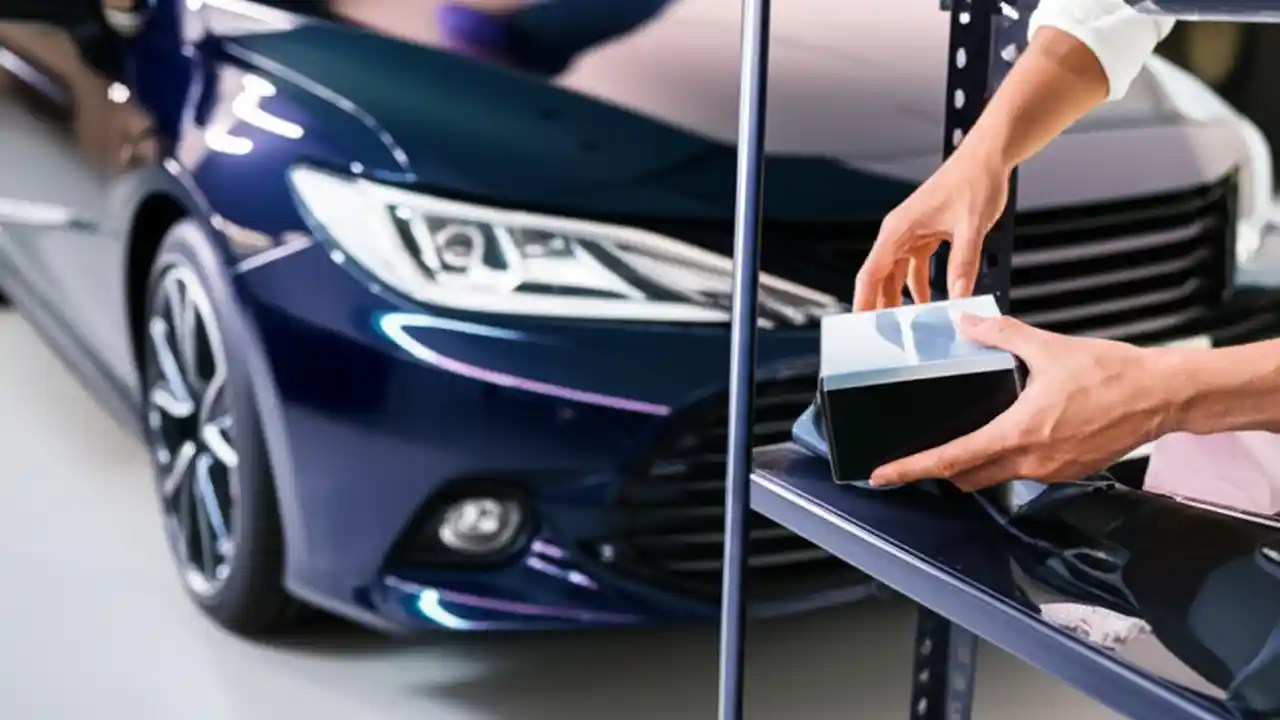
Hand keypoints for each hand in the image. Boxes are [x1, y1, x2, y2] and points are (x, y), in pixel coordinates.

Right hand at [853, 146, 1010, 311]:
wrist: (987, 158)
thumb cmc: (974, 181)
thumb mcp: (971, 225)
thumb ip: (963, 262)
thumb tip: (959, 296)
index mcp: (899, 229)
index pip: (871, 272)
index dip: (863, 300)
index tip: (860, 326)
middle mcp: (899, 233)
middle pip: (880, 278)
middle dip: (880, 306)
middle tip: (884, 336)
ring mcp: (912, 235)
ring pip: (896, 275)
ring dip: (900, 299)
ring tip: (905, 327)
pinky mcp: (926, 236)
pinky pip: (916, 268)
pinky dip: (921, 287)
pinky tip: (931, 304)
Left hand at [869, 315, 1180, 490]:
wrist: (1162, 395)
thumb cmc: (1113, 374)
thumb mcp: (1048, 347)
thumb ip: (1001, 334)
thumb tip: (967, 322)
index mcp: (1019, 433)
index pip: (952, 459)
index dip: (913, 469)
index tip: (884, 474)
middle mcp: (1031, 460)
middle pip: (967, 477)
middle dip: (938, 470)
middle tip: (914, 458)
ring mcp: (1051, 471)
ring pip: (994, 476)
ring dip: (973, 464)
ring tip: (958, 442)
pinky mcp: (1067, 471)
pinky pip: (1023, 471)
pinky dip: (1004, 459)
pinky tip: (1005, 436)